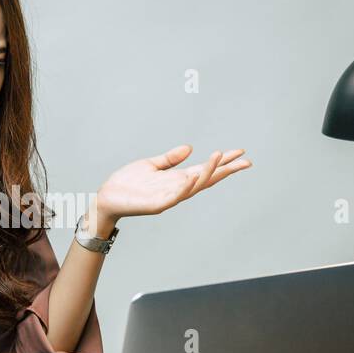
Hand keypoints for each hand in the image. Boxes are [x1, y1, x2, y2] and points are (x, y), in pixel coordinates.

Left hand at [92, 145, 250, 227]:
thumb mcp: (151, 165)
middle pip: (207, 179)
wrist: (108, 197)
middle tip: (246, 161)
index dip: (222, 162)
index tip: (240, 153)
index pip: (205, 169)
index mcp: (177, 179)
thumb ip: (170, 158)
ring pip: (194, 186)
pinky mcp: (157, 204)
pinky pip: (174, 196)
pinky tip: (194, 177)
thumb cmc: (127, 183)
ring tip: (219, 157)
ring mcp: (169, 197)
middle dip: (226, 170)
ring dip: (208, 172)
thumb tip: (189, 147)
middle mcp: (177, 189)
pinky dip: (185, 188)